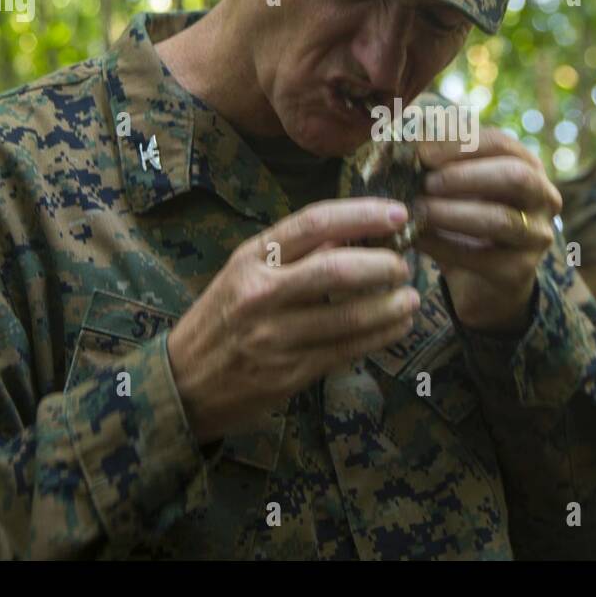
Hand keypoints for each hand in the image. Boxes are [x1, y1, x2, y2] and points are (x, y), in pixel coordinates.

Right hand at [167, 198, 418, 443]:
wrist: (184, 382)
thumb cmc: (222, 318)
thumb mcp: (243, 272)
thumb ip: (293, 253)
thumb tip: (356, 233)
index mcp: (250, 258)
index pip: (313, 223)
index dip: (361, 215)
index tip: (396, 214)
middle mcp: (261, 293)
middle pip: (336, 269)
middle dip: (383, 265)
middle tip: (404, 265)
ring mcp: (275, 336)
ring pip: (349, 316)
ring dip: (391, 305)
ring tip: (412, 298)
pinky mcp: (289, 373)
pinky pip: (347, 350)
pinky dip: (381, 335)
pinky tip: (398, 326)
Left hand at [414, 130, 560, 335]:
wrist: (484, 279)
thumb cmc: (469, 218)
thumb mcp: (461, 186)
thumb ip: (441, 164)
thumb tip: (404, 144)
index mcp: (530, 166)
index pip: (500, 144)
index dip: (461, 145)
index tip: (423, 153)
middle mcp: (544, 198)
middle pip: (515, 176)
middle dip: (465, 176)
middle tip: (426, 182)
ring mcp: (536, 236)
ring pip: (498, 219)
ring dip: (452, 212)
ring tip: (418, 209)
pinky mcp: (518, 271)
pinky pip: (478, 256)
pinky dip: (442, 245)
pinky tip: (415, 238)